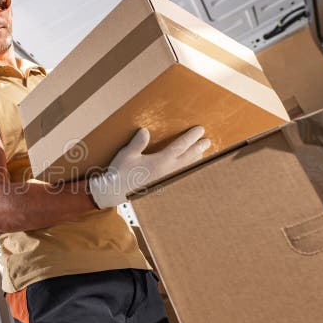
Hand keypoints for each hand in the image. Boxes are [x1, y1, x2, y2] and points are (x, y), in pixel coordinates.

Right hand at [88, 126, 210, 207]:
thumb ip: (137, 143)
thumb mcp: (126, 154)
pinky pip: (179, 173)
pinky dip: (187, 167)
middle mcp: (166, 170)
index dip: (191, 138)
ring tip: (202, 152)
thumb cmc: (120, 172)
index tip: (200, 130)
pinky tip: (186, 166)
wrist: (115, 192)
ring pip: (185, 166)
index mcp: (160, 161)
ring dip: (195, 158)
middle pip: (187, 157)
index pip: (179, 146)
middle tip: (207, 141)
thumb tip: (145, 131)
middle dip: (198, 148)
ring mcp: (165, 178)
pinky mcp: (161, 183)